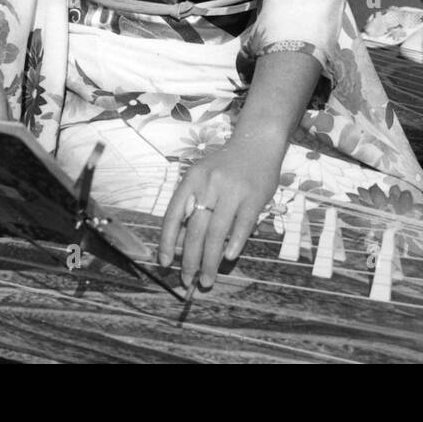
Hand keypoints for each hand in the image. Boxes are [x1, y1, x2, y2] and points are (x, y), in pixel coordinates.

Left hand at [157, 132, 284, 289]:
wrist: (257, 141)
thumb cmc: (226, 164)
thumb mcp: (202, 174)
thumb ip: (192, 201)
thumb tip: (181, 242)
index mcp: (192, 179)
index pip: (173, 215)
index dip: (166, 242)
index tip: (165, 263)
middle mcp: (209, 185)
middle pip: (194, 230)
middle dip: (189, 260)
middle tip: (188, 280)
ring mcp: (233, 191)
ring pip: (216, 234)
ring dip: (210, 261)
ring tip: (207, 279)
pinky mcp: (254, 198)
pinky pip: (242, 226)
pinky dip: (234, 244)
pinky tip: (229, 258)